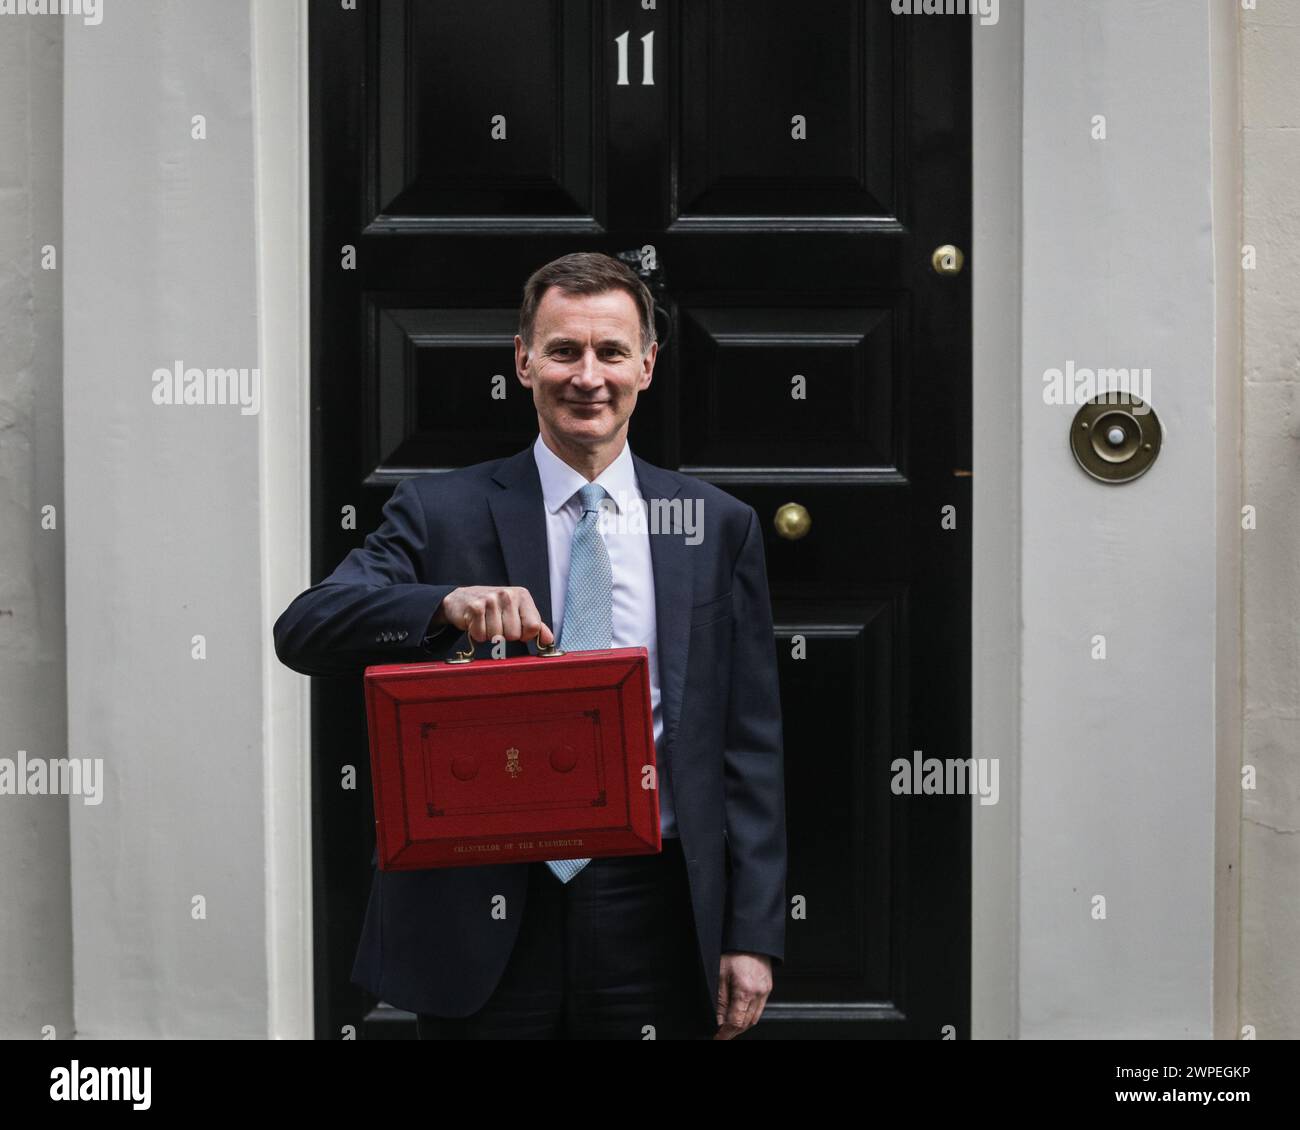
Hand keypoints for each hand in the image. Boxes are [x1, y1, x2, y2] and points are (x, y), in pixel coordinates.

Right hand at [434, 586, 554, 647]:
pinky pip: (481, 635)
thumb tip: (549, 640)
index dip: (525, 635)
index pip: (533, 627)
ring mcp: (491, 600)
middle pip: (514, 634)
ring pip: (497, 637)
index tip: (517, 630)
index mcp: (522, 596)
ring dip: (490, 636)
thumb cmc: (493, 608)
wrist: (462, 599)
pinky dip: (478, 635)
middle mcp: (508, 595)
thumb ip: (535, 626)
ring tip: (486, 623)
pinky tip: (476, 623)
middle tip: (497, 624)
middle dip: (505, 636)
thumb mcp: (517, 612)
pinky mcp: (475, 607)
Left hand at [713, 952, 771, 1039]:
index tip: (718, 1038)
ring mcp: (765, 990)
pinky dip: (749, 1015)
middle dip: (733, 1032)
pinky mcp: (768, 987)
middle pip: (747, 1023)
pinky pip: (759, 1008)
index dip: (726, 1033)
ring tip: (729, 1026)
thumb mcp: (720, 973)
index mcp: (745, 990)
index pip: (736, 1022)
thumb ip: (720, 1000)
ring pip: (754, 1018)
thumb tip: (719, 1019)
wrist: (751, 937)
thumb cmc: (734, 950)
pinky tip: (740, 1012)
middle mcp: (759, 993)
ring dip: (742, 1025)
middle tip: (721, 1034)